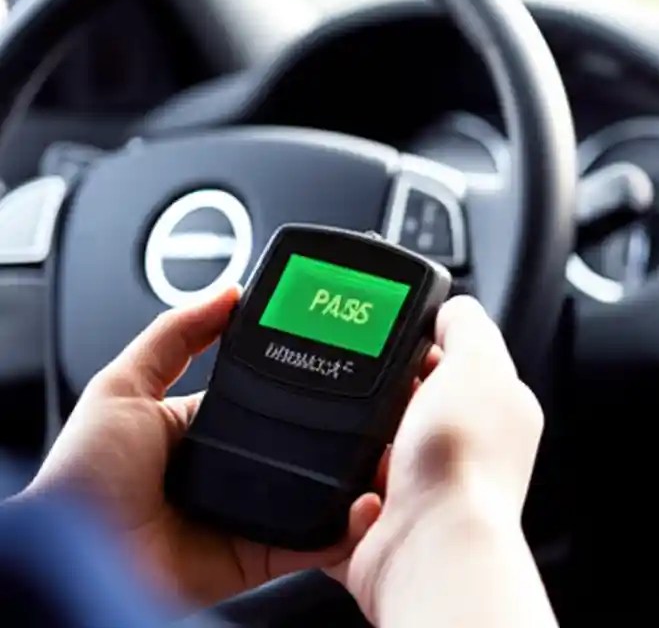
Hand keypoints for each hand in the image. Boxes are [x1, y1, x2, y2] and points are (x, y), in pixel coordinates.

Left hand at [21, 287, 381, 607]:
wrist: (78, 558)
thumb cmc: (83, 478)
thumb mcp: (121, 387)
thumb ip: (174, 335)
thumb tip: (228, 291)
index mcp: (204, 430)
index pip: (269, 396)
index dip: (307, 379)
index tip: (347, 356)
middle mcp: (232, 471)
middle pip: (303, 443)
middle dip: (343, 427)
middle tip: (383, 405)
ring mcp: (250, 515)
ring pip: (319, 492)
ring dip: (354, 475)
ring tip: (387, 450)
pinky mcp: (261, 556)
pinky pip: (315, 543)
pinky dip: (347, 529)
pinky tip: (368, 503)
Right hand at [334, 296, 556, 627]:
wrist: (429, 547)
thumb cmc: (462, 462)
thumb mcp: (477, 361)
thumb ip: (468, 324)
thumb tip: (452, 306)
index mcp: (495, 412)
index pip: (455, 362)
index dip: (421, 345)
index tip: (389, 336)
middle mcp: (466, 454)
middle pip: (408, 404)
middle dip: (379, 395)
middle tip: (358, 386)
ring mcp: (425, 493)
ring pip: (372, 451)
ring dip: (353, 444)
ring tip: (349, 436)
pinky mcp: (384, 528)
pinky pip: (344, 499)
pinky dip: (338, 491)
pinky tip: (348, 484)